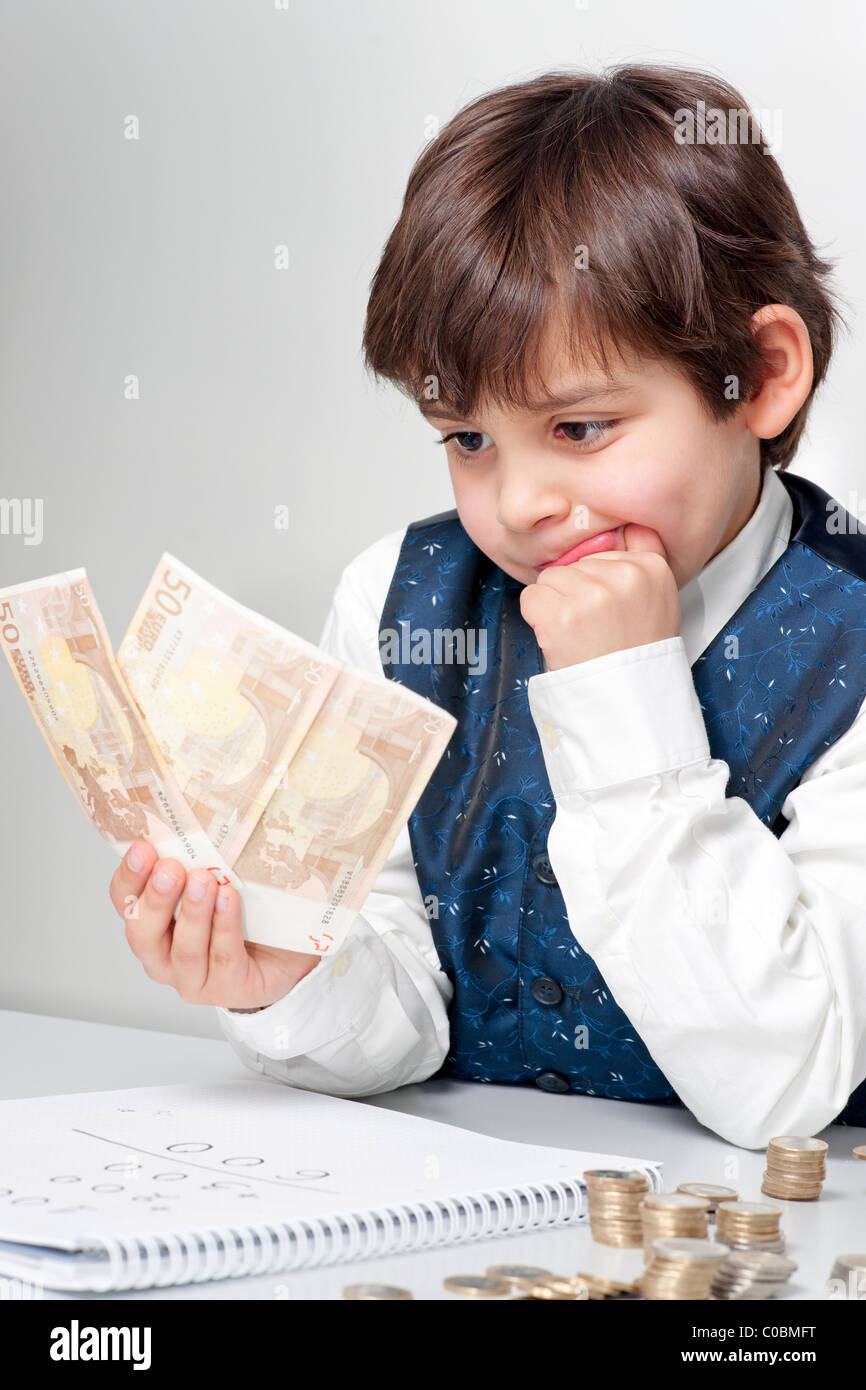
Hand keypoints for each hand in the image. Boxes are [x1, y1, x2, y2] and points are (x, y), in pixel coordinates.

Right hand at [109, 841, 319, 1009]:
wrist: (291, 948)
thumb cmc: (248, 909)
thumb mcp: (220, 874)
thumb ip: (202, 854)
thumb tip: (199, 804)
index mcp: (152, 924)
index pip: (124, 902)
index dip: (129, 877)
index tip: (142, 847)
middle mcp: (164, 956)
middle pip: (143, 932)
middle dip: (155, 898)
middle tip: (170, 867)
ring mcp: (194, 978)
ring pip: (184, 950)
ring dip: (192, 913)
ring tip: (204, 880)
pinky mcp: (228, 990)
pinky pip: (223, 958)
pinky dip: (225, 927)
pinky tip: (229, 900)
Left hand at [519, 523, 679, 670]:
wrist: (628, 697)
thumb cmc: (637, 650)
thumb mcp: (659, 596)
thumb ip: (643, 555)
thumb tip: (626, 522)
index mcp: (651, 567)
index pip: (602, 549)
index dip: (598, 580)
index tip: (611, 609)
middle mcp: (624, 575)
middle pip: (574, 564)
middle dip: (577, 593)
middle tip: (596, 627)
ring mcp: (592, 595)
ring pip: (551, 578)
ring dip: (556, 606)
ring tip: (580, 633)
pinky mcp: (562, 615)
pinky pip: (531, 597)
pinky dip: (537, 618)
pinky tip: (561, 637)